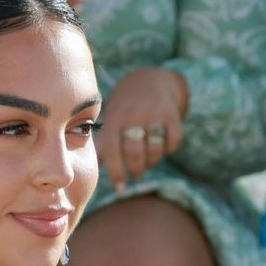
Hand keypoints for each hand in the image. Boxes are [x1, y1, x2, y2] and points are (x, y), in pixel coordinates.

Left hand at [97, 67, 188, 193]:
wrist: (151, 79)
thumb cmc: (125, 108)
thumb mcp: (110, 120)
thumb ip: (103, 144)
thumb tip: (91, 170)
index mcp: (114, 118)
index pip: (111, 150)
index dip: (116, 172)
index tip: (120, 187)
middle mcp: (133, 114)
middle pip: (134, 154)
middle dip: (136, 170)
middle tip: (136, 173)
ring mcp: (153, 112)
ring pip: (154, 150)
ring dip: (152, 161)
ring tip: (148, 159)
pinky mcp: (171, 112)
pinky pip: (173, 141)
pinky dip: (170, 148)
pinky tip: (164, 146)